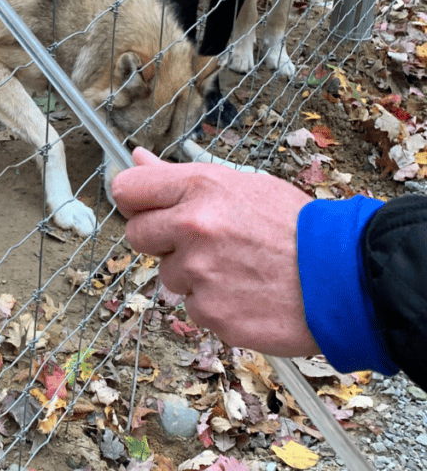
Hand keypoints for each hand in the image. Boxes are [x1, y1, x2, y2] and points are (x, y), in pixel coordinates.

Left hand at [111, 147, 319, 356]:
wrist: (344, 277)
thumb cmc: (294, 226)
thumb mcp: (240, 184)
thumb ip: (181, 176)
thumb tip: (137, 158)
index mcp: (199, 188)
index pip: (127, 190)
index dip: (135, 201)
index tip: (147, 208)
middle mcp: (193, 228)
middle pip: (137, 235)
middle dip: (162, 240)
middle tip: (202, 242)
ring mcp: (200, 273)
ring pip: (168, 275)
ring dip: (193, 275)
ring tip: (238, 268)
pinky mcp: (211, 313)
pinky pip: (194, 308)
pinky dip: (214, 304)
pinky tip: (246, 293)